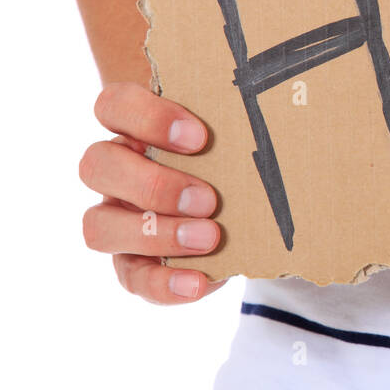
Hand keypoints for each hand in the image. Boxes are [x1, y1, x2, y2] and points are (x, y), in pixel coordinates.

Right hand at [79, 83, 226, 303]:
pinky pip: (131, 277)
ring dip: (154, 234)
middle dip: (153, 184)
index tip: (200, 138)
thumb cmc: (235, 157)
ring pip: (98, 225)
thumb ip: (243, 119)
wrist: (245, 211)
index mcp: (135, 127)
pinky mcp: (131, 263)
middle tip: (208, 198)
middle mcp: (116, 170)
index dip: (146, 118)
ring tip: (209, 238)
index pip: (114, 106)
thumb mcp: (238, 134)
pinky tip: (199, 283)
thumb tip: (292, 107)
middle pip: (96, 165)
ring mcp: (117, 217)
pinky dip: (164, 284)